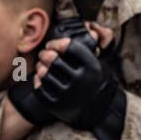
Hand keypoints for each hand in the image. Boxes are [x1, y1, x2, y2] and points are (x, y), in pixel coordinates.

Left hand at [12, 18, 126, 139]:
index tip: (52, 44)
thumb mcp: (103, 64)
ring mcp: (68, 95)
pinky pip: (40, 89)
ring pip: (45, 74)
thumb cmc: (98, 82)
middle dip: (45, 54)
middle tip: (43, 55)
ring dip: (40, 67)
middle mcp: (81, 80)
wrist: (100, 112)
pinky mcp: (58, 106)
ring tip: (42, 66)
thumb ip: (96, 47)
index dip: (57, 43)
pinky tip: (41, 78)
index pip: (69, 47)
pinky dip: (38, 81)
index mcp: (92, 67)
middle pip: (54, 60)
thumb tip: (93, 27)